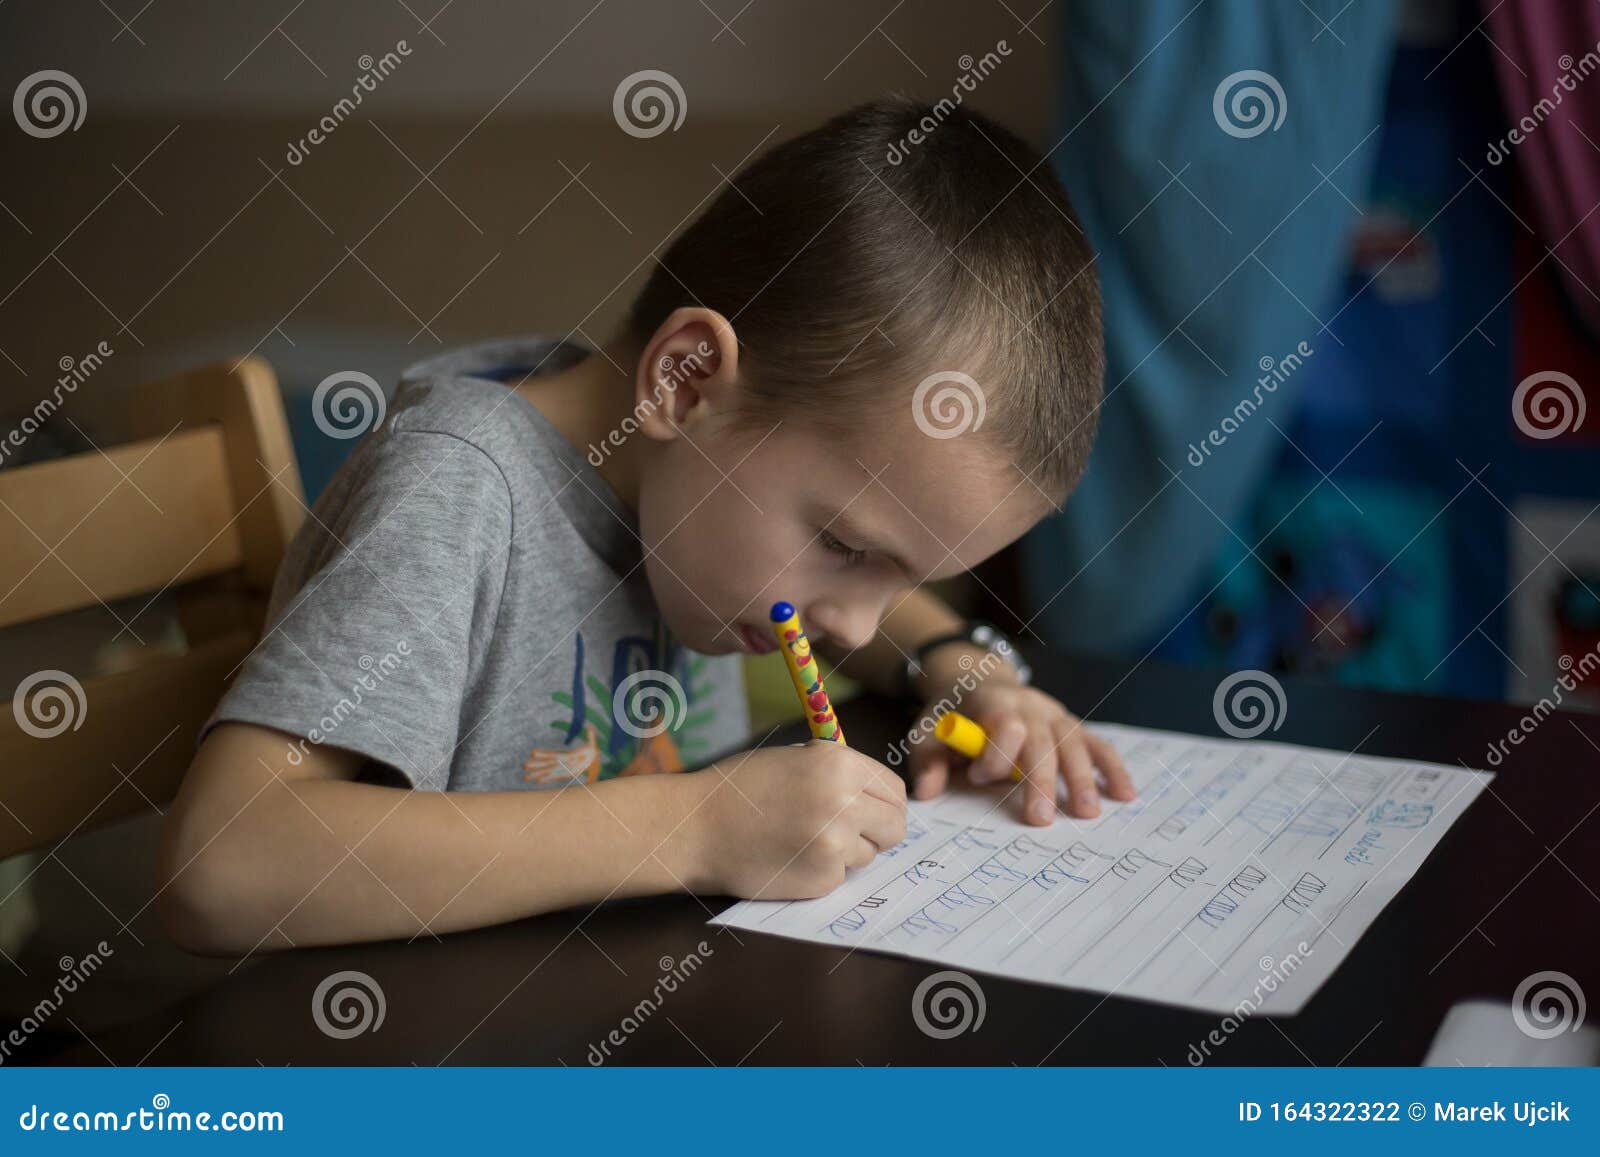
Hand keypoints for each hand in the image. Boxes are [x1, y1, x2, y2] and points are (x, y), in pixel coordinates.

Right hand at [690, 740, 906, 899]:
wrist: (696, 828)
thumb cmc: (740, 789)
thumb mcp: (795, 758)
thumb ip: (840, 772)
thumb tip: (879, 793)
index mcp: (841, 764)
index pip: (896, 790)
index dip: (886, 802)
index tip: (875, 810)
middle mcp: (846, 802)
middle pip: (895, 827)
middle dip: (878, 831)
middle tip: (852, 832)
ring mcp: (836, 844)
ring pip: (869, 854)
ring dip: (847, 851)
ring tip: (804, 840)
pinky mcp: (823, 879)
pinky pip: (841, 876)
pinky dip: (823, 871)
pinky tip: (791, 857)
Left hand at [904, 675, 1134, 825]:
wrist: (976, 684)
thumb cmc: (953, 716)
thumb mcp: (928, 732)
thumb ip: (927, 762)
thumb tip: (926, 793)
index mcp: (993, 702)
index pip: (1003, 725)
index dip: (993, 754)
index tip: (976, 776)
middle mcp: (1030, 706)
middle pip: (1041, 741)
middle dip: (1041, 780)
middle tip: (1041, 818)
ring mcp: (1054, 715)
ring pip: (1072, 744)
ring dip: (1081, 778)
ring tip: (1087, 813)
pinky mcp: (1070, 727)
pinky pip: (1095, 744)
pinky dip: (1111, 767)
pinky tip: (1124, 793)